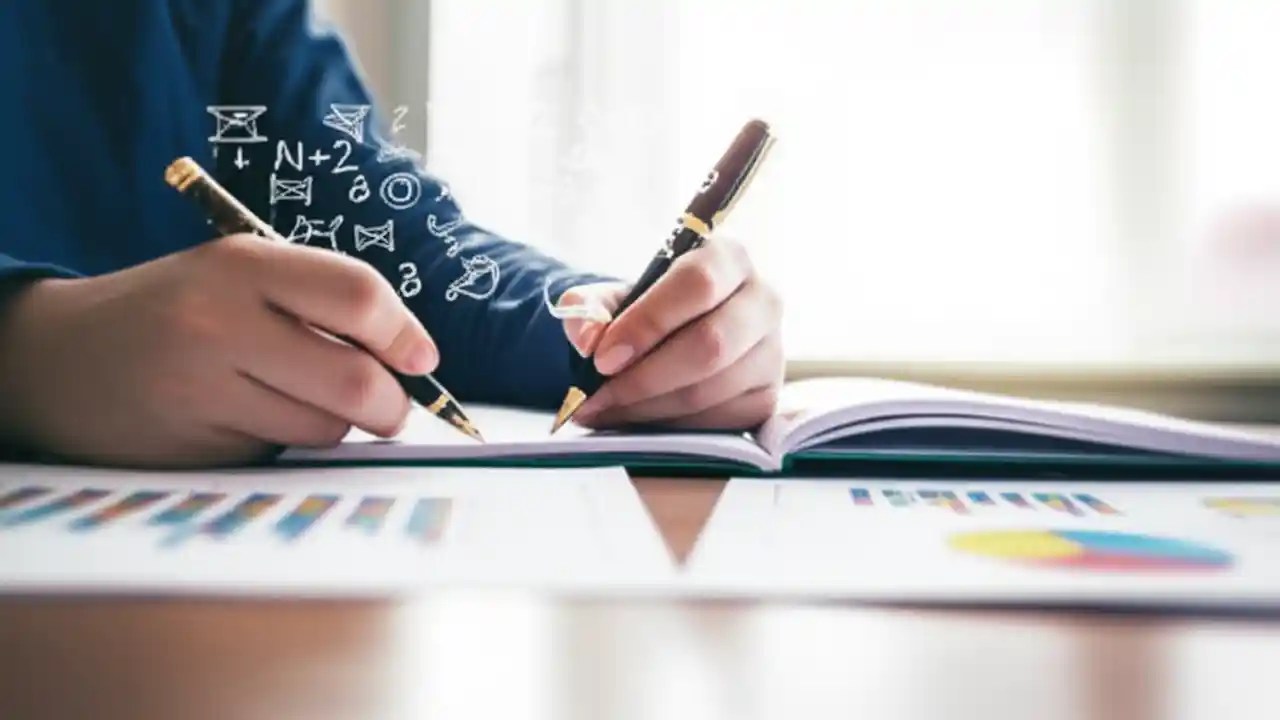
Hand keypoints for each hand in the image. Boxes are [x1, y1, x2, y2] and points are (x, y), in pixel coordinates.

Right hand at [0, 236, 436, 466]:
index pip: (359, 295)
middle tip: (392, 407)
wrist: (62, 358)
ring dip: (336, 424)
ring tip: (297, 399)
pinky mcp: (196, 447)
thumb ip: (321, 301)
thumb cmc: (179, 310)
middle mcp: (222, 323)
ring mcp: (204, 389)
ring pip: (326, 427)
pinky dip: (288, 442)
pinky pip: (282, 453)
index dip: (405, 334)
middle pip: (357, 380)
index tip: (421, 359)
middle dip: (393, 405)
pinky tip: (249, 418)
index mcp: (243, 264)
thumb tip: (414, 359)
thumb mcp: (239, 274)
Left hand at [558, 238, 783, 429]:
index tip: (602, 357)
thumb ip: (590, 308)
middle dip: (644, 377)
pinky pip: (716, 422)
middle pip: (710, 345)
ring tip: (603, 411)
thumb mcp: (614, 297)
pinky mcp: (766, 397)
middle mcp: (763, 301)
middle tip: (597, 395)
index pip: (698, 284)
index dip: (648, 323)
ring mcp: (772, 353)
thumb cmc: (649, 310)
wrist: (679, 337)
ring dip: (647, 408)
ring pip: (709, 390)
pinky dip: (667, 427)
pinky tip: (633, 421)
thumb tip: (588, 339)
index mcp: (729, 258)